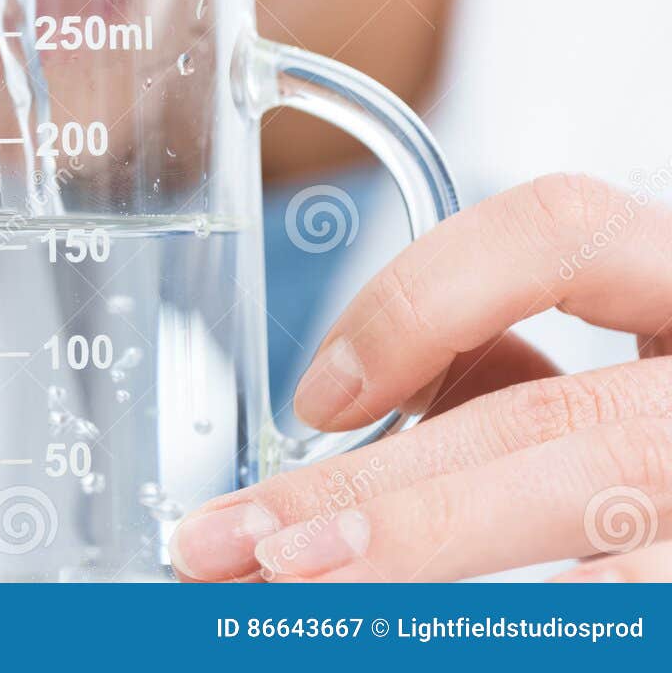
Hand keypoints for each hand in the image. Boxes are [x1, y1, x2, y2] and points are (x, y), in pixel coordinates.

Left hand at [171, 173, 671, 581]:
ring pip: (601, 531)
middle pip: (555, 429)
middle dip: (373, 501)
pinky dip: (552, 616)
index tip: (315, 395)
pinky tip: (461, 625)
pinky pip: (635, 600)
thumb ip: (517, 356)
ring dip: (431, 577)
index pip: (564, 227)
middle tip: (223, 547)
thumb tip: (362, 410)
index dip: (426, 296)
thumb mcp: (634, 337)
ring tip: (293, 603)